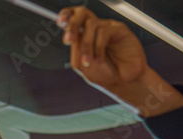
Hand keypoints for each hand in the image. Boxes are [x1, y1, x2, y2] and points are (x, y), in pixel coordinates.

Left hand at [59, 6, 182, 116]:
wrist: (122, 82)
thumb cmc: (104, 74)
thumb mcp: (82, 64)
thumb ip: (76, 48)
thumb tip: (73, 35)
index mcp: (84, 35)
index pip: (74, 17)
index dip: (66, 15)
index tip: (60, 22)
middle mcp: (96, 29)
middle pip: (82, 13)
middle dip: (72, 25)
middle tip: (68, 40)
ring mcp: (108, 28)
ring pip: (92, 24)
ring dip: (87, 45)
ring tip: (89, 61)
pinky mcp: (119, 30)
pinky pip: (104, 32)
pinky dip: (98, 48)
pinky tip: (99, 60)